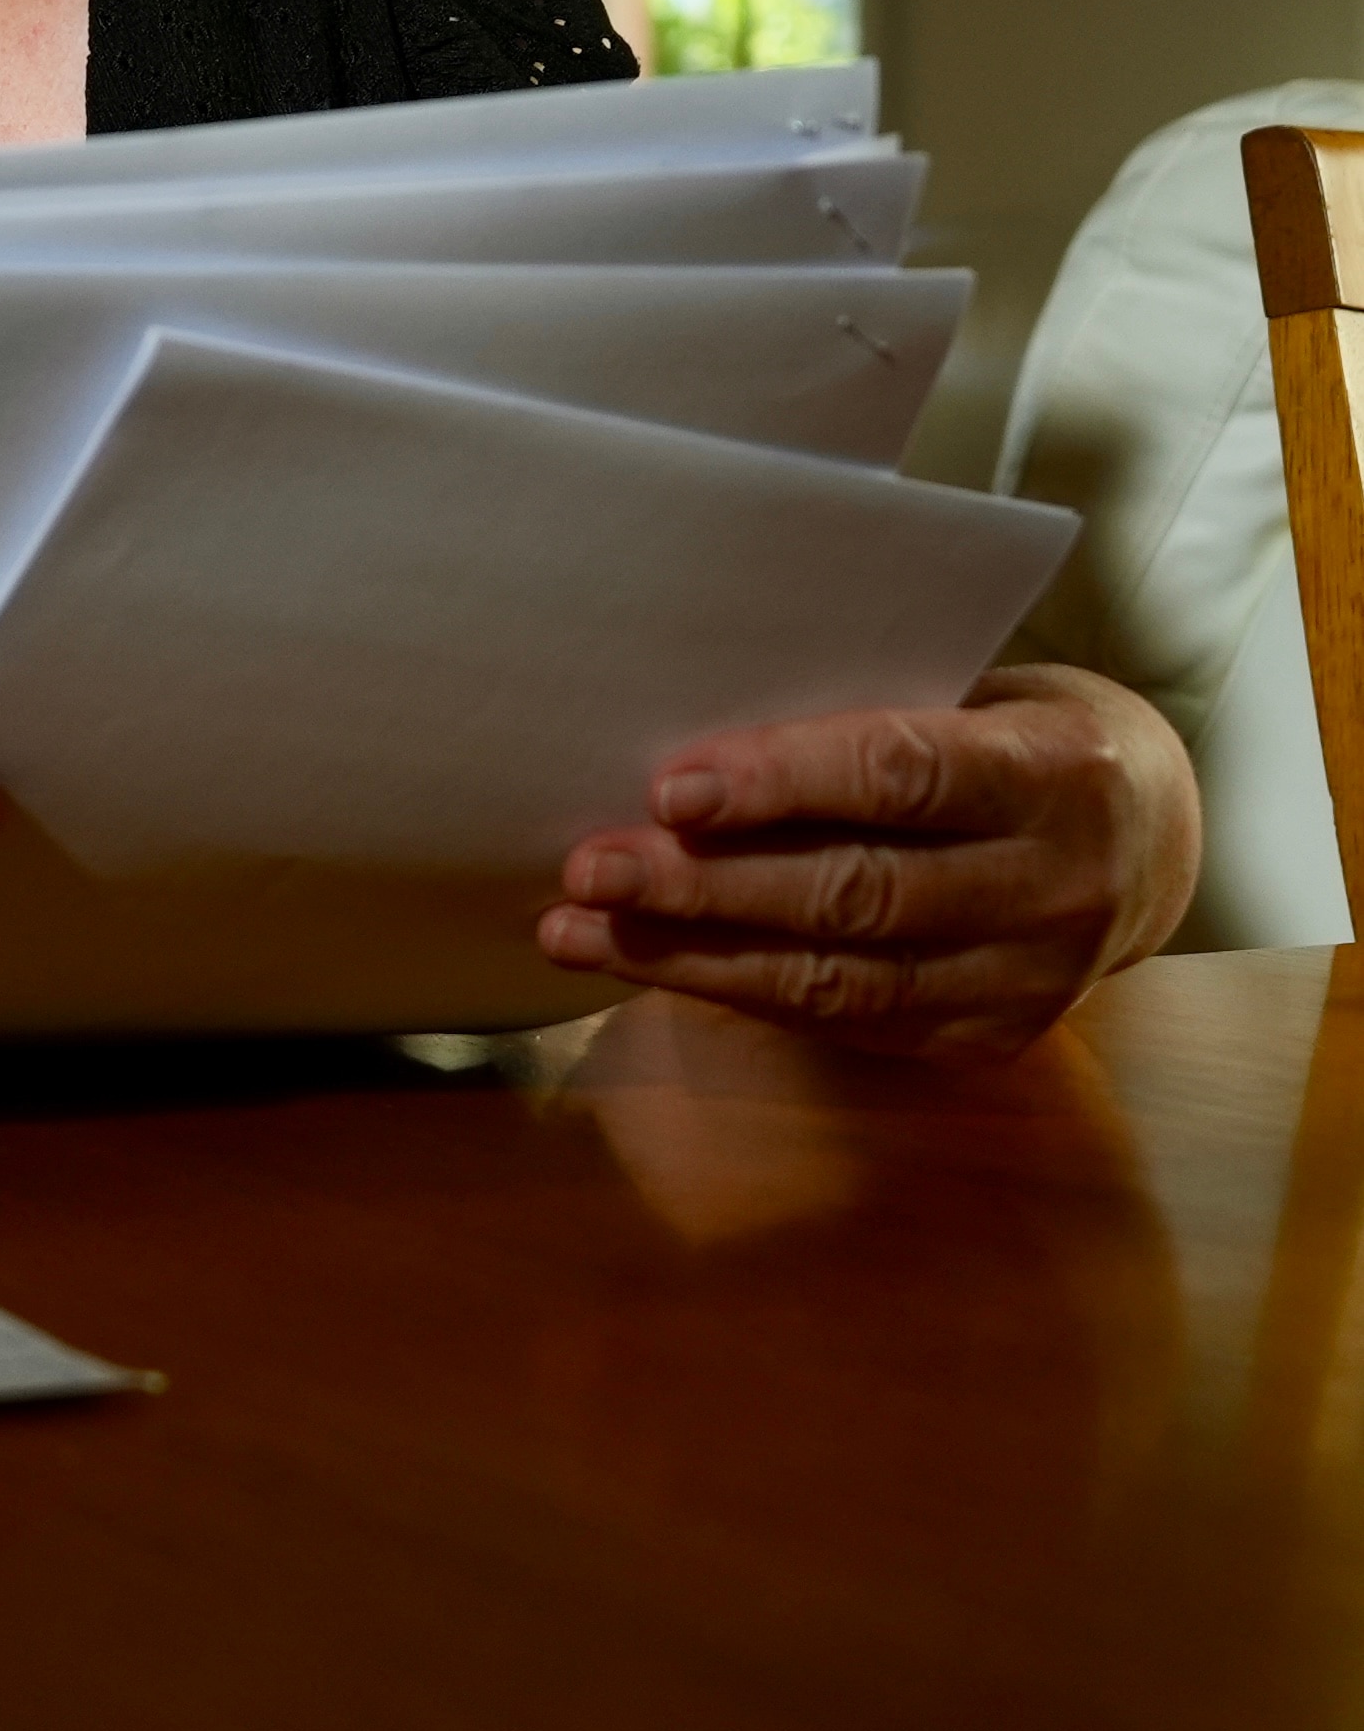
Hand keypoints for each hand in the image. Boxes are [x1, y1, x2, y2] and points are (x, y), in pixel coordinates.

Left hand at [533, 662, 1201, 1057]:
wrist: (1151, 840)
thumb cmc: (1021, 733)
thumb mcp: (979, 691)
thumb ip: (871, 713)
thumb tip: (692, 735)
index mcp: (1056, 771)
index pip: (904, 776)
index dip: (784, 783)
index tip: (669, 789)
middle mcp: (1053, 886)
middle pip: (856, 892)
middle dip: (706, 885)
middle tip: (589, 867)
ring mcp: (1026, 980)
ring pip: (837, 978)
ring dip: (693, 956)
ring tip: (579, 931)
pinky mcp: (988, 1039)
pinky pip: (845, 1020)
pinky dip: (741, 991)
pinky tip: (656, 966)